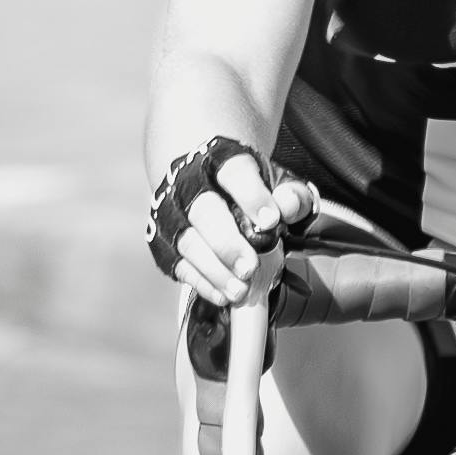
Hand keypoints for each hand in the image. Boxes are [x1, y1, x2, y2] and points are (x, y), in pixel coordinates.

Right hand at [145, 136, 316, 305]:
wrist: (204, 178)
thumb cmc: (248, 186)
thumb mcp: (277, 181)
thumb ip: (292, 195)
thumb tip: (288, 207)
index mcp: (220, 159)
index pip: (234, 173)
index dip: (251, 197)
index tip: (271, 221)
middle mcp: (188, 183)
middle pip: (204, 211)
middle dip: (226, 243)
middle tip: (249, 268)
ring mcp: (171, 213)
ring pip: (187, 242)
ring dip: (213, 269)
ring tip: (240, 291)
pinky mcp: (162, 241)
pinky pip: (177, 264)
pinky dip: (200, 281)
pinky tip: (222, 295)